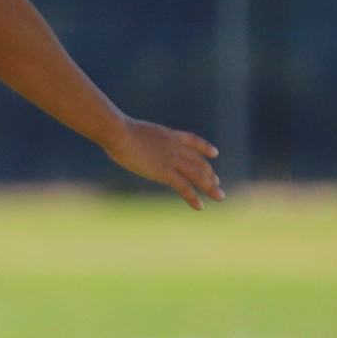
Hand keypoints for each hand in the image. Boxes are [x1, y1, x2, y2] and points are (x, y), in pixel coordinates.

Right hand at [104, 118, 223, 208]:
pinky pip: (185, 187)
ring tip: (220, 196)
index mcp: (168, 135)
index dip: (205, 148)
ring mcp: (172, 160)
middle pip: (199, 161)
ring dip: (210, 187)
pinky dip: (194, 198)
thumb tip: (122, 138)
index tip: (214, 153)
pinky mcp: (166, 173)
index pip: (192, 141)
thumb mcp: (130, 131)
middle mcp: (175, 147)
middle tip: (216, 182)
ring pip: (198, 176)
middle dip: (209, 173)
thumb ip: (134, 136)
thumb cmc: (117, 130)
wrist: (120, 133)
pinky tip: (200, 206)